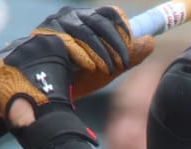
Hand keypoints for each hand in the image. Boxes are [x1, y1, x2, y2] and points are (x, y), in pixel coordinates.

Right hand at [0, 5, 153, 125]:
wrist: (38, 92)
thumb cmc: (73, 78)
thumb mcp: (106, 69)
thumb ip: (127, 57)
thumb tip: (151, 41)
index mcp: (85, 20)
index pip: (110, 14)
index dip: (124, 29)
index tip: (131, 47)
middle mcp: (70, 16)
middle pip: (101, 20)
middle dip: (116, 43)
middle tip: (123, 64)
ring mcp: (56, 24)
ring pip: (88, 30)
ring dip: (102, 52)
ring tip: (106, 70)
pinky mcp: (45, 35)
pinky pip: (70, 41)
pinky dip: (83, 55)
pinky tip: (88, 68)